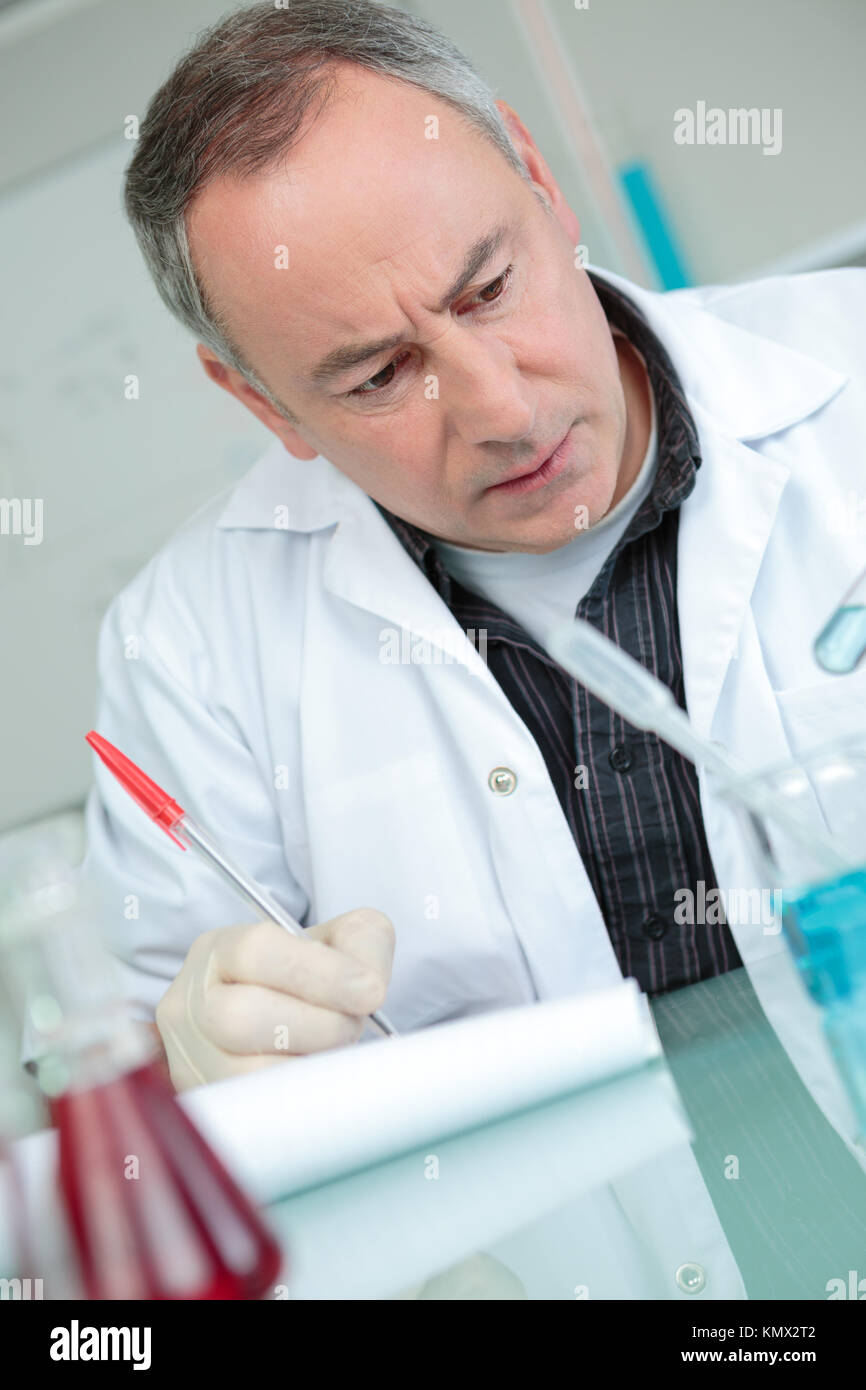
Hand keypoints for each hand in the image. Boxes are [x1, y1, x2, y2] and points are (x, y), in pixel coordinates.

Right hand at [154, 907, 393, 1090]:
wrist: (286, 1023)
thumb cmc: (312, 980)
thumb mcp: (340, 942)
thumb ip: (363, 943)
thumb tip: (368, 985)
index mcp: (218, 951)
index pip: (256, 952)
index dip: (319, 973)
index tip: (371, 990)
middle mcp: (189, 1003)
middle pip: (241, 1017)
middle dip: (318, 1025)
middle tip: (351, 1026)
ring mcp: (189, 1060)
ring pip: (248, 1073)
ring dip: (312, 1065)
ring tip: (332, 1051)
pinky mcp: (206, 1106)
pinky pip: (257, 1113)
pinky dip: (301, 1098)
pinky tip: (317, 1081)